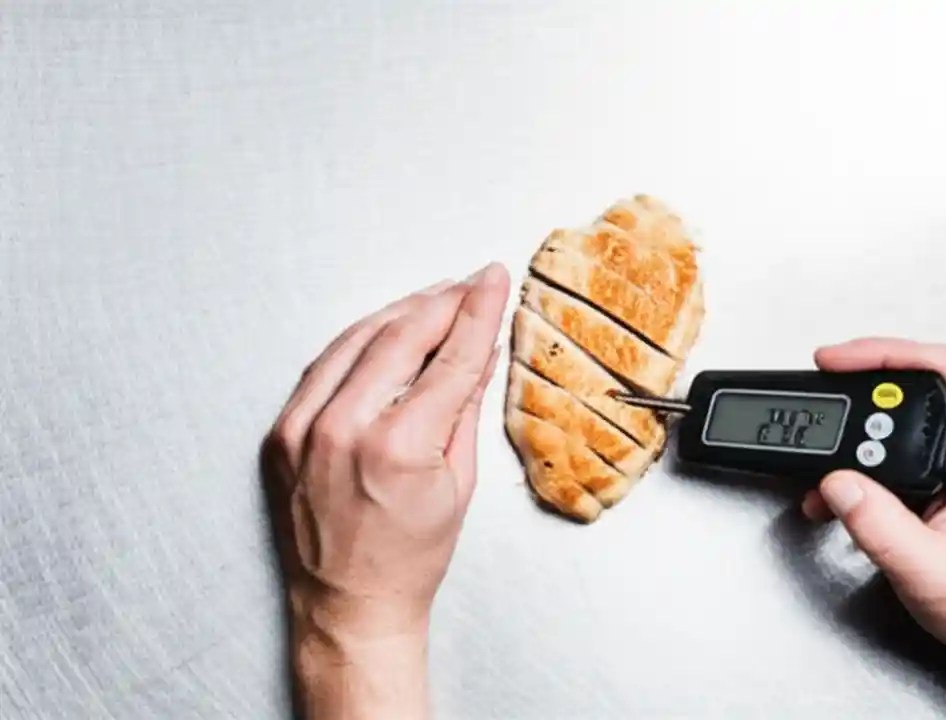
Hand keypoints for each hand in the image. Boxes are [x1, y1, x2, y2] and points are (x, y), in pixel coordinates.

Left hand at [261, 262, 509, 719]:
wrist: (348, 603)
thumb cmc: (410, 556)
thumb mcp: (458, 482)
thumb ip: (466, 405)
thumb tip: (483, 348)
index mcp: (398, 447)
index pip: (450, 357)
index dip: (478, 311)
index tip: (494, 279)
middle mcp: (343, 430)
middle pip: (401, 336)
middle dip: (442, 302)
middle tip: (471, 283)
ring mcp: (302, 429)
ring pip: (356, 339)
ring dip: (400, 312)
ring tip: (435, 297)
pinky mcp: (281, 433)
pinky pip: (323, 365)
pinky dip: (359, 340)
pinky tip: (386, 327)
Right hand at [801, 338, 945, 719]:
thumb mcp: (922, 567)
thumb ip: (874, 521)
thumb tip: (836, 482)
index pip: (940, 369)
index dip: (882, 355)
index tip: (838, 361)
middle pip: (918, 388)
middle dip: (861, 398)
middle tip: (823, 397)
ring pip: (910, 420)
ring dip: (863, 439)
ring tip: (828, 463)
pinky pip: (912, 448)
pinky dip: (875, 463)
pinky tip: (852, 488)